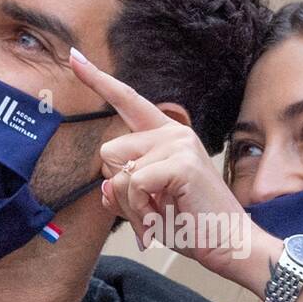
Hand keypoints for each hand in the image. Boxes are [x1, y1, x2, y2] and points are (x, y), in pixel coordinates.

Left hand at [67, 48, 282, 292]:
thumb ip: (124, 191)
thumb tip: (106, 188)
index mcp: (166, 136)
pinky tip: (161, 217)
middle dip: (119, 188)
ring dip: (130, 203)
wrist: (228, 243)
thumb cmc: (191, 225)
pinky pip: (132, 184)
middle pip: (109, 151)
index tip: (74, 58)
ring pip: (117, 172)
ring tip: (158, 214)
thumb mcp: (149, 206)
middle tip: (150, 208)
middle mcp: (173, 133)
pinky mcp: (181, 163)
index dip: (98, 80)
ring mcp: (179, 144)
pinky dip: (140, 209)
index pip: (127, 101)